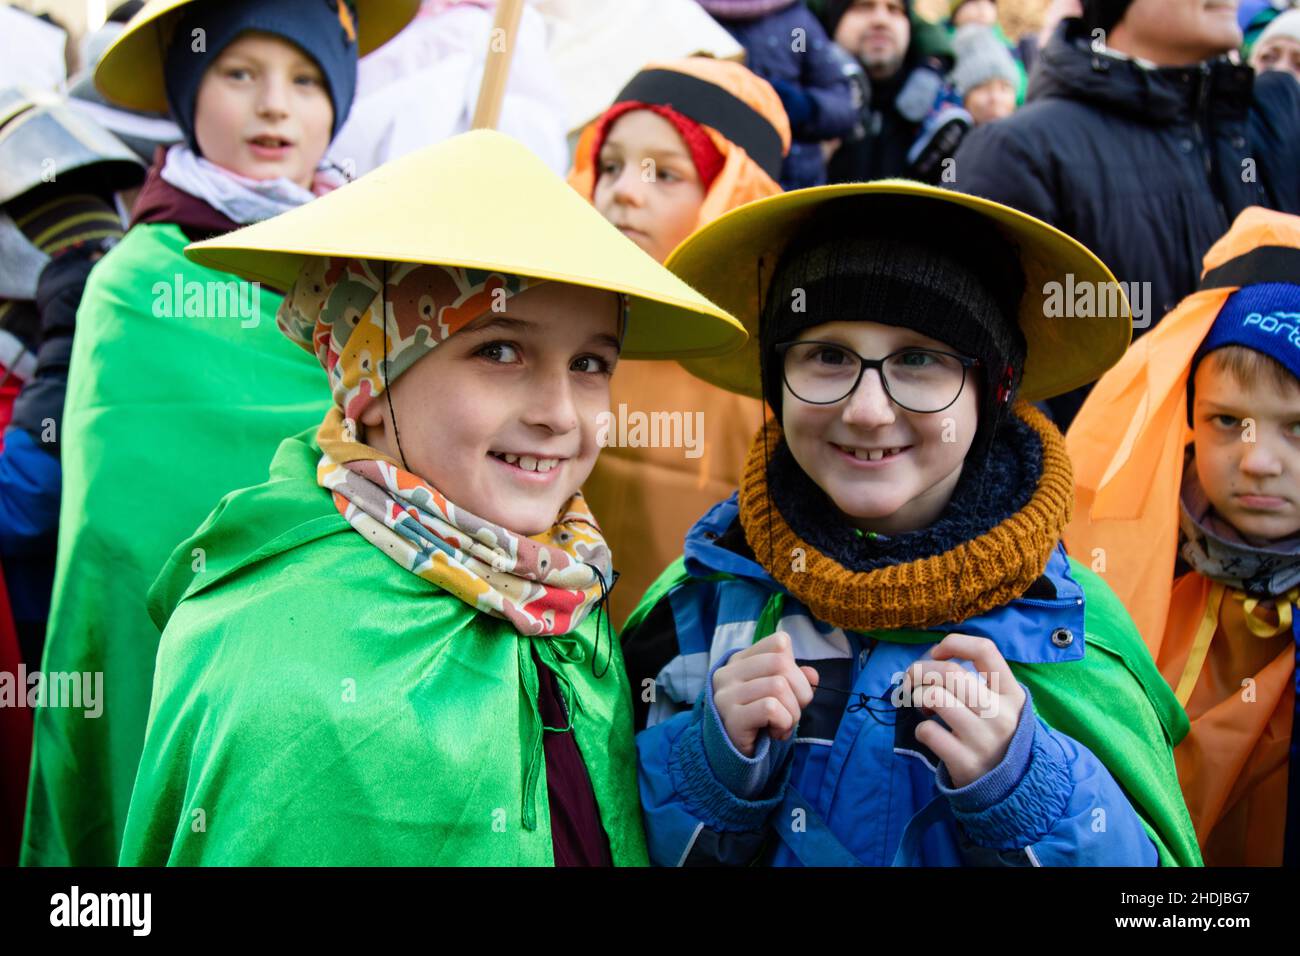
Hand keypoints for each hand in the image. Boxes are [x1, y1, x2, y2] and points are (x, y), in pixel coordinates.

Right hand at [712, 632, 818, 757]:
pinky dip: (783, 723)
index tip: (791, 690)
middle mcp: (729, 672)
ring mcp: (727, 694)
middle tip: (792, 711)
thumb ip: (795, 679)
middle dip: (800, 691)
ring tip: (782, 725)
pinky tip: (775, 733)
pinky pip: (770, 708)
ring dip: (792, 712)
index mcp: (740, 660)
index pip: (779, 643)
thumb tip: (812, 675)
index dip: (796, 667)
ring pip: (778, 686)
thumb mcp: (778, 695)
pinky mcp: (731, 717)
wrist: (732, 754)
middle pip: (781, 663)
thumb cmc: (758, 720)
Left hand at [900, 634, 1025, 788]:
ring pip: (934, 696)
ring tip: (926, 707)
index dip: (953, 643)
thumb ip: (980, 681)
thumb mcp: (1004, 706)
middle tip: (912, 679)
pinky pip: (927, 731)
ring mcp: (983, 739)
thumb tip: (933, 657)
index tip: (937, 653)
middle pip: (950, 672)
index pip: (984, 650)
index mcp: (1012, 694)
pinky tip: (931, 732)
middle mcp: (1000, 714)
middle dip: (920, 669)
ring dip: (919, 697)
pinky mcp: (965, 762)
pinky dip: (921, 728)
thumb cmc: (998, 736)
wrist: (1013, 788)